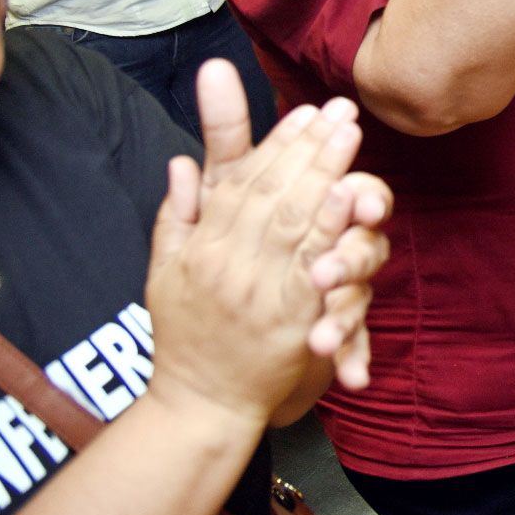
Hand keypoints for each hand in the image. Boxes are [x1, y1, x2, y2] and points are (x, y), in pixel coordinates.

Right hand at [145, 67, 370, 426]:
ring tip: (349, 132)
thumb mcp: (164, 271)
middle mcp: (226, 260)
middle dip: (309, 144)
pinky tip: (349, 195)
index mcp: (200, 246)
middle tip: (340, 109)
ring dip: (324, 170)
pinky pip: (311, 263)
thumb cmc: (186, 335)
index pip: (240, 180)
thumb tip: (178, 162)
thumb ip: (176, 214)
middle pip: (273, 189)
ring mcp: (257, 288)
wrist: (199, 405)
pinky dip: (330, 226)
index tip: (305, 111)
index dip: (276, 142)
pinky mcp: (288, 316)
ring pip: (293, 217)